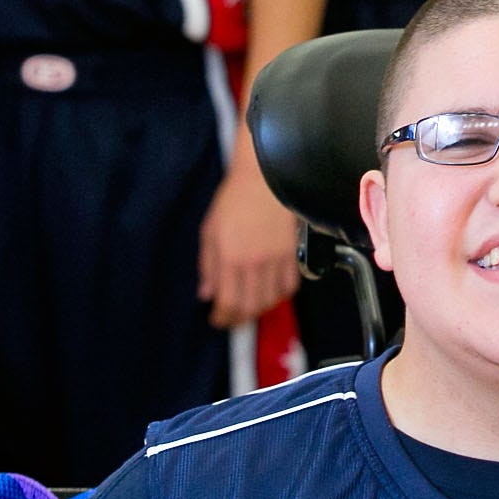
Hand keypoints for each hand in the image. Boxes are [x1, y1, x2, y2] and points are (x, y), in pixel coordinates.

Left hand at [199, 162, 300, 327]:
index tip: (217, 320)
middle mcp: (253, 262)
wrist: (262, 178)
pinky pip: (290, 285)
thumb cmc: (234, 199)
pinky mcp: (292, 252)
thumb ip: (207, 266)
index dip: (222, 318)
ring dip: (260, 309)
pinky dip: (281, 295)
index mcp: (229, 257)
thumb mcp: (210, 231)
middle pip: (250, 307)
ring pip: (271, 300)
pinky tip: (272, 291)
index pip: (227, 302)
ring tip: (252, 305)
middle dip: (239, 319)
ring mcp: (275, 258)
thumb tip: (206, 293)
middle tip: (233, 318)